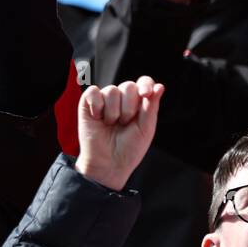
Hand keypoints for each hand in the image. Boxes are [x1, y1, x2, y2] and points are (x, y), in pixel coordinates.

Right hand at [74, 77, 163, 191]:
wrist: (109, 164)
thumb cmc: (129, 149)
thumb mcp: (146, 128)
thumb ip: (152, 106)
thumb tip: (160, 86)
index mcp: (138, 103)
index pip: (143, 82)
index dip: (145, 85)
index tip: (145, 95)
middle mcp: (121, 99)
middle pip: (128, 86)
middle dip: (128, 107)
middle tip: (124, 123)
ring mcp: (103, 101)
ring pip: (111, 90)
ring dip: (113, 112)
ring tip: (111, 124)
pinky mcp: (87, 104)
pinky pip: (93, 92)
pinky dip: (97, 106)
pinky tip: (98, 118)